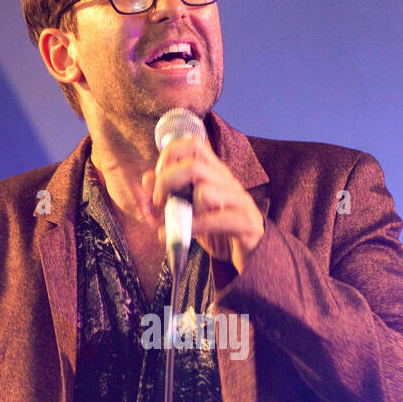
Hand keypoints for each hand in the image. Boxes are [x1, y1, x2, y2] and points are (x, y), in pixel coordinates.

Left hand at [141, 133, 264, 274]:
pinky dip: (192, 228)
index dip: (170, 155)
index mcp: (215, 173)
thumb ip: (170, 194)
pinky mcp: (246, 223)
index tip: (158, 177)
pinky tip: (176, 237)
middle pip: (194, 165)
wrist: (255, 256)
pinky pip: (216, 220)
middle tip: (157, 202)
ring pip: (205, 191)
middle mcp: (228, 182)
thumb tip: (146, 178)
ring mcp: (239, 201)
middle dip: (167, 182)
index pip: (193, 144)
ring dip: (181, 209)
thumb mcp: (190, 211)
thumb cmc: (221, 231)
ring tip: (172, 223)